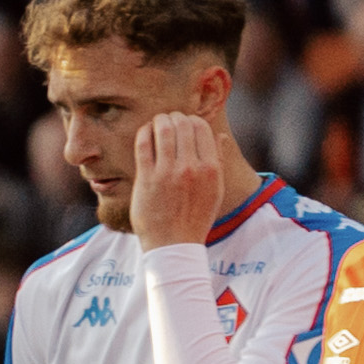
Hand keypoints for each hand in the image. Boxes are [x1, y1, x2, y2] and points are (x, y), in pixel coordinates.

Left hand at [121, 112, 231, 247]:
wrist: (173, 245)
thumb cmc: (195, 218)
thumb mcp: (215, 192)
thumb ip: (219, 162)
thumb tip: (220, 136)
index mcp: (211, 169)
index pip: (201, 127)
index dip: (191, 120)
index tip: (184, 124)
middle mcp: (191, 168)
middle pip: (182, 124)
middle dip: (174, 117)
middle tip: (168, 121)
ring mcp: (167, 173)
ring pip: (163, 129)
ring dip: (158, 121)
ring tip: (156, 124)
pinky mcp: (147, 178)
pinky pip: (143, 144)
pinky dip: (144, 132)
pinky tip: (145, 133)